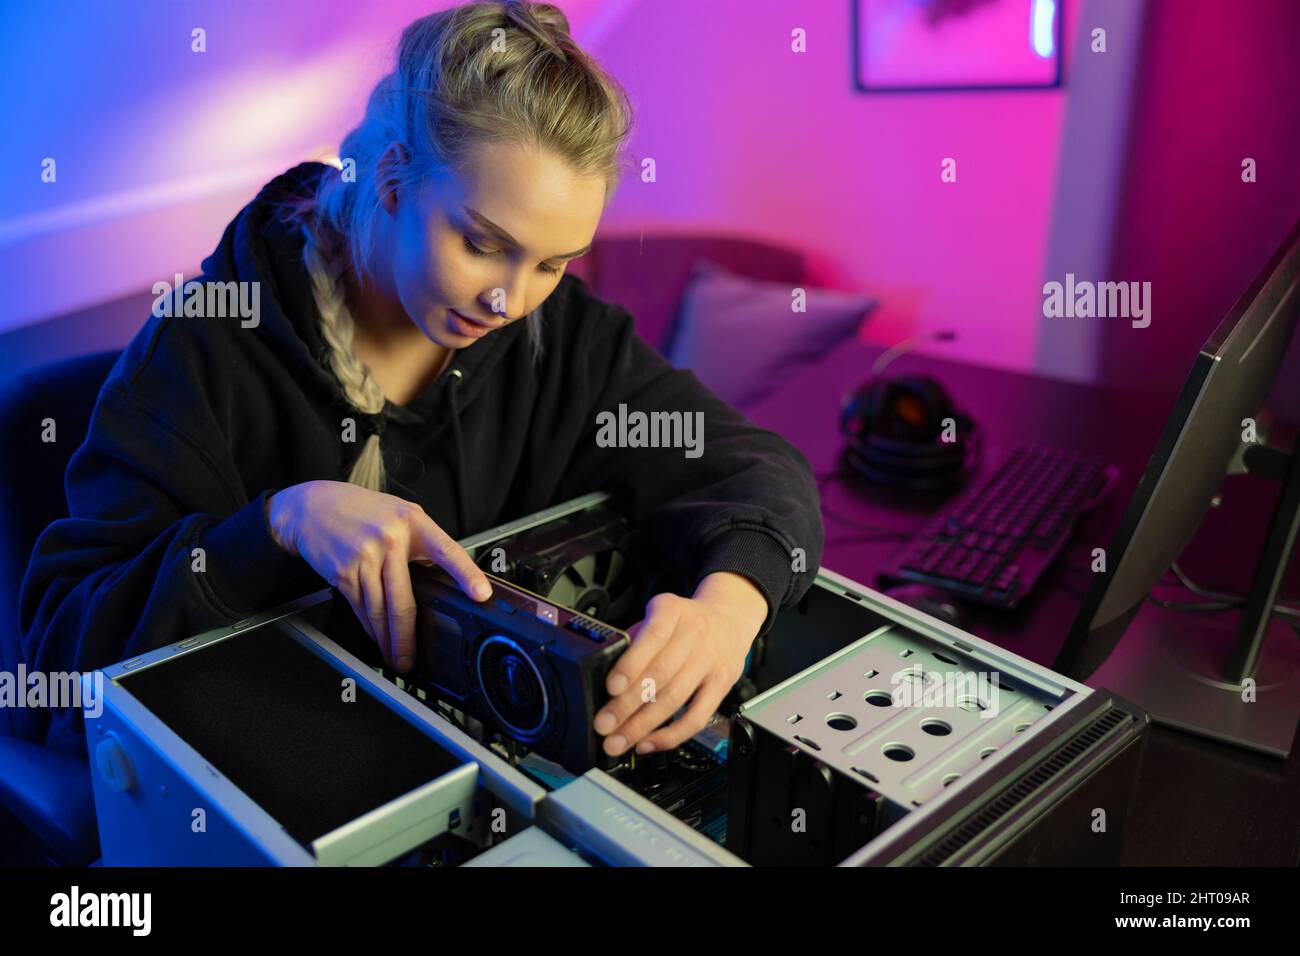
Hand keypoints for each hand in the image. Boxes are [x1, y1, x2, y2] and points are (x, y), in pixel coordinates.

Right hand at [266, 480, 491, 670]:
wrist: (311, 506)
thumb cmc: (362, 511)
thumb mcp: (400, 514)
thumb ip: (422, 541)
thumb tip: (445, 577)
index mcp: (413, 522)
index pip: (446, 550)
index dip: (466, 573)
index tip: (480, 594)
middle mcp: (390, 540)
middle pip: (403, 600)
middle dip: (408, 636)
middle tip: (412, 658)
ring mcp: (364, 557)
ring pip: (379, 610)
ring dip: (386, 639)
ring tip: (394, 656)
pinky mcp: (343, 572)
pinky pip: (360, 608)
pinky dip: (369, 627)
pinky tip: (375, 638)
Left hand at [593, 571, 767, 755]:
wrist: (728, 619)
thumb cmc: (683, 622)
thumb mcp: (657, 616)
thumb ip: (633, 641)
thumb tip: (602, 676)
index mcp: (672, 611)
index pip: (651, 638)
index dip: (630, 665)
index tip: (610, 688)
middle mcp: (695, 633)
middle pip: (660, 674)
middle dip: (627, 704)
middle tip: (604, 724)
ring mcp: (711, 661)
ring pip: (675, 699)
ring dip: (642, 725)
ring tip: (619, 741)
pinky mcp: (723, 685)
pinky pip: (697, 717)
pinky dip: (670, 735)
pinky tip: (648, 743)